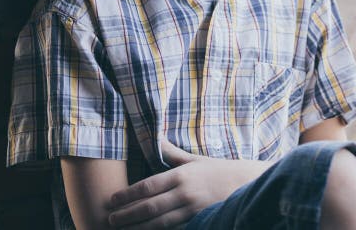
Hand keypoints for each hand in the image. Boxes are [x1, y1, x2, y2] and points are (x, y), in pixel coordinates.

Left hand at [106, 138, 269, 228]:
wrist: (245, 184)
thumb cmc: (217, 171)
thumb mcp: (194, 160)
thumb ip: (171, 153)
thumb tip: (155, 136)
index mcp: (181, 175)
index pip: (148, 186)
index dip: (127, 194)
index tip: (112, 200)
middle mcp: (184, 193)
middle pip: (149, 207)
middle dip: (127, 214)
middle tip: (110, 219)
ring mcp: (191, 210)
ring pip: (158, 223)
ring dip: (137, 227)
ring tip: (122, 229)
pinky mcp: (198, 221)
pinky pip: (173, 229)